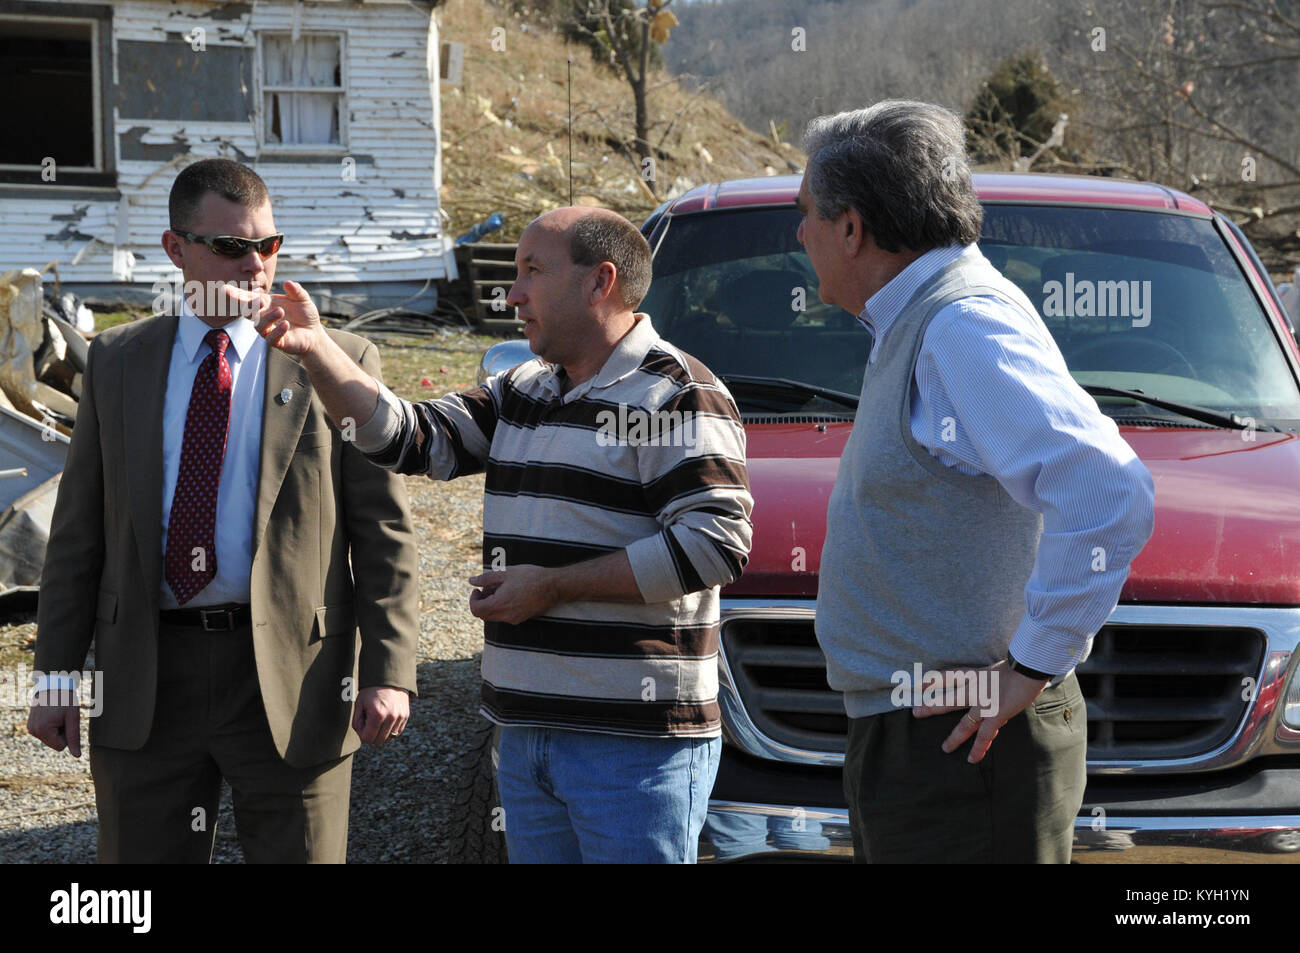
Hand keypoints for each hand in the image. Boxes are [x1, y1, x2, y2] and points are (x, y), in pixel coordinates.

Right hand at [27, 693, 81, 757]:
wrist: (52, 684)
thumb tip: (77, 756)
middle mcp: (33, 731)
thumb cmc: (65, 699)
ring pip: (50, 739)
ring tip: (57, 714)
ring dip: (56, 729)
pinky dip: (50, 727)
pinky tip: (51, 715)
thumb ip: (74, 737)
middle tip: (62, 716)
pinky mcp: (30, 726)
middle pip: (55, 744)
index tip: (67, 721)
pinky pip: (45, 734)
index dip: (68, 735)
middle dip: (62, 733)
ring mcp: (30, 729)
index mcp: (43, 730)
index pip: (61, 747)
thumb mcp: (73, 717)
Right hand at [223, 279, 325, 357]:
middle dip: (247, 305)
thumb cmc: (305, 315)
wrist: (315, 334)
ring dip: (267, 318)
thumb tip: (287, 282)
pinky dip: (277, 331)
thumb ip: (296, 291)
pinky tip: (285, 324)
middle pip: (248, 312)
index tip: (224, 289)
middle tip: (257, 300)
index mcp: (266, 304)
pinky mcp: (277, 342)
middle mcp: (264, 316)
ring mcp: (269, 330)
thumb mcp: (303, 300)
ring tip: (280, 311)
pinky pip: (271, 338)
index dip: (236, 294)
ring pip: (259, 325)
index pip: (248, 298)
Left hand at [352, 686, 409, 744]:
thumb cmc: (371, 690)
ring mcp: (400, 717)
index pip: (368, 738)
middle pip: (379, 740)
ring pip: (389, 738)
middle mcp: (391, 717)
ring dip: (382, 733)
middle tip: (368, 724)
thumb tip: (361, 736)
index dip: (362, 735)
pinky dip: (390, 730)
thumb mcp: (360, 704)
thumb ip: (357, 722)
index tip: (361, 726)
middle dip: (371, 735)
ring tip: (378, 721)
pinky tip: (385, 721)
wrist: (389, 677)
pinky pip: (397, 732)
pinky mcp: (405, 716)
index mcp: (377, 714)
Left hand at [468, 565, 559, 624]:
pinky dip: (501, 607)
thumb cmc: (530, 576)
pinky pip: (504, 616)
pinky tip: (510, 594)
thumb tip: (471, 581)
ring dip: (491, 604)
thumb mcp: (506, 573)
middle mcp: (506, 615)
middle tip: (489, 587)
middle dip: (482, 602)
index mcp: (499, 604)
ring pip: (494, 616)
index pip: (476, 609)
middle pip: (483, 615)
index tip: (478, 589)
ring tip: (500, 588)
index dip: (473, 599)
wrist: (554, 586)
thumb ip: (486, 578)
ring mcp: (514, 619)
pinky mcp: (522, 618)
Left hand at [911, 660, 1047, 763]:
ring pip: (964, 724)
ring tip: (945, 748)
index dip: (933, 679)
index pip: (949, 676)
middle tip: (915, 713)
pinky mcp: (996, 715)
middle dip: (931, 707)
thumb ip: (992, 680)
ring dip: (954, 738)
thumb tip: (995, 689)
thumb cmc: (1020, 665)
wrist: (1028, 667)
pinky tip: (972, 759)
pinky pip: (984, 735)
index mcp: (975, 675)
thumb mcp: (999, 668)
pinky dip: (979, 748)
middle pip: (948, 700)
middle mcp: (975, 690)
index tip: (918, 684)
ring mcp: (984, 704)